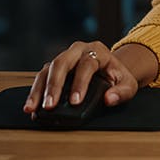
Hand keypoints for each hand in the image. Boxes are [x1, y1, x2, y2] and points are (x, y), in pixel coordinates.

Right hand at [24, 41, 139, 114]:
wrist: (109, 71)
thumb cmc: (118, 77)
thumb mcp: (128, 84)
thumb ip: (122, 92)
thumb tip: (110, 99)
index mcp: (98, 51)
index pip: (87, 64)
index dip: (80, 83)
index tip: (75, 102)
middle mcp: (78, 51)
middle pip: (62, 63)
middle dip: (54, 85)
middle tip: (50, 106)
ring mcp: (64, 58)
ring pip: (47, 70)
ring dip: (39, 90)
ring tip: (32, 108)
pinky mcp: (53, 68)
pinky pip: (41, 77)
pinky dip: (35, 92)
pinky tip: (31, 107)